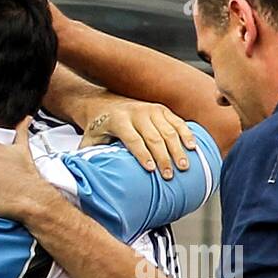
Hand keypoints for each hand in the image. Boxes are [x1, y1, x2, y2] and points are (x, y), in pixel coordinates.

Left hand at [79, 96, 195, 178]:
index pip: (133, 140)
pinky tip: (192, 147)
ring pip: (168, 130)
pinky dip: (186, 134)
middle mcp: (137, 113)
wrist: (105, 103)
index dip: (142, 155)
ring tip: (183, 166)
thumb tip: (85, 173)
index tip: (151, 169)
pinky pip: (177, 122)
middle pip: (154, 137)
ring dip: (177, 149)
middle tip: (169, 174)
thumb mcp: (90, 140)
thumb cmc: (99, 127)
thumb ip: (88, 155)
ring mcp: (152, 109)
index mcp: (119, 120)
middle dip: (163, 157)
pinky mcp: (162, 109)